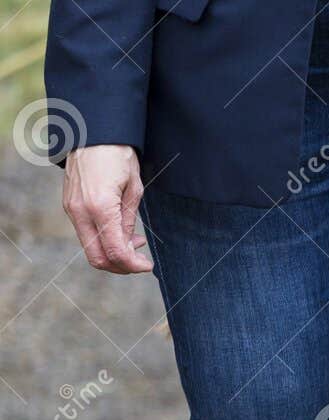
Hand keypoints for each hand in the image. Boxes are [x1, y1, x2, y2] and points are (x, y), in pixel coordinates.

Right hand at [62, 145, 152, 273]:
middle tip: (141, 261)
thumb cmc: (118, 156)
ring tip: (136, 242)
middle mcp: (80, 211)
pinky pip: (86, 233)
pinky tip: (121, 231)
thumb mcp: (134, 190)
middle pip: (98, 258)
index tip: (148, 265)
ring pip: (90, 248)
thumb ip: (129, 221)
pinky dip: (103, 240)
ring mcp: (71, 209)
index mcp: (100, 208)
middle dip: (121, 266)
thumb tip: (130, 245)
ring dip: (113, 253)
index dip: (133, 265)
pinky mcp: (69, 205)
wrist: (93, 133)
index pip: (115, 252)